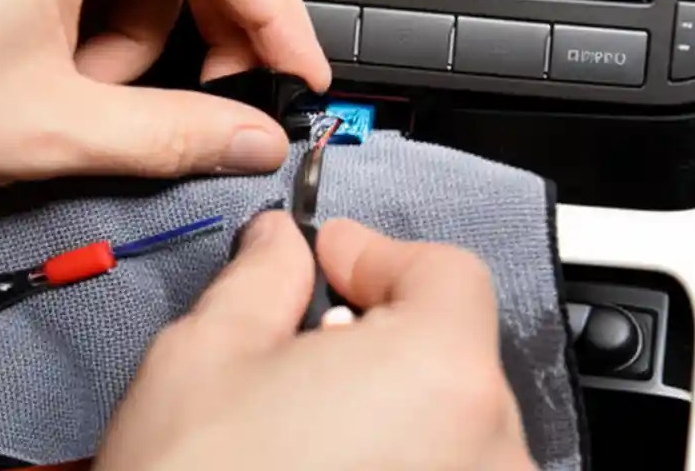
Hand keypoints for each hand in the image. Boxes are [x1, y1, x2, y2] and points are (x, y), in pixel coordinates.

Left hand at [0, 0, 328, 225]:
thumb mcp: (55, 131)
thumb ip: (180, 133)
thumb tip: (253, 135)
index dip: (273, 21)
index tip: (299, 75)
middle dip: (180, 39)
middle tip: (179, 108)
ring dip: (125, 37)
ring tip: (69, 94)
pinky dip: (88, 17)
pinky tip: (51, 67)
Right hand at [95, 213, 536, 470]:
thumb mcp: (205, 356)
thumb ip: (263, 277)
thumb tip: (282, 245)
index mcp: (439, 375)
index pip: (449, 273)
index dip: (379, 256)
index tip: (331, 263)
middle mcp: (489, 452)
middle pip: (454, 353)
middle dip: (381, 335)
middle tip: (303, 344)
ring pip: (451, 428)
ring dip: (392, 410)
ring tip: (307, 429)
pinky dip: (402, 464)